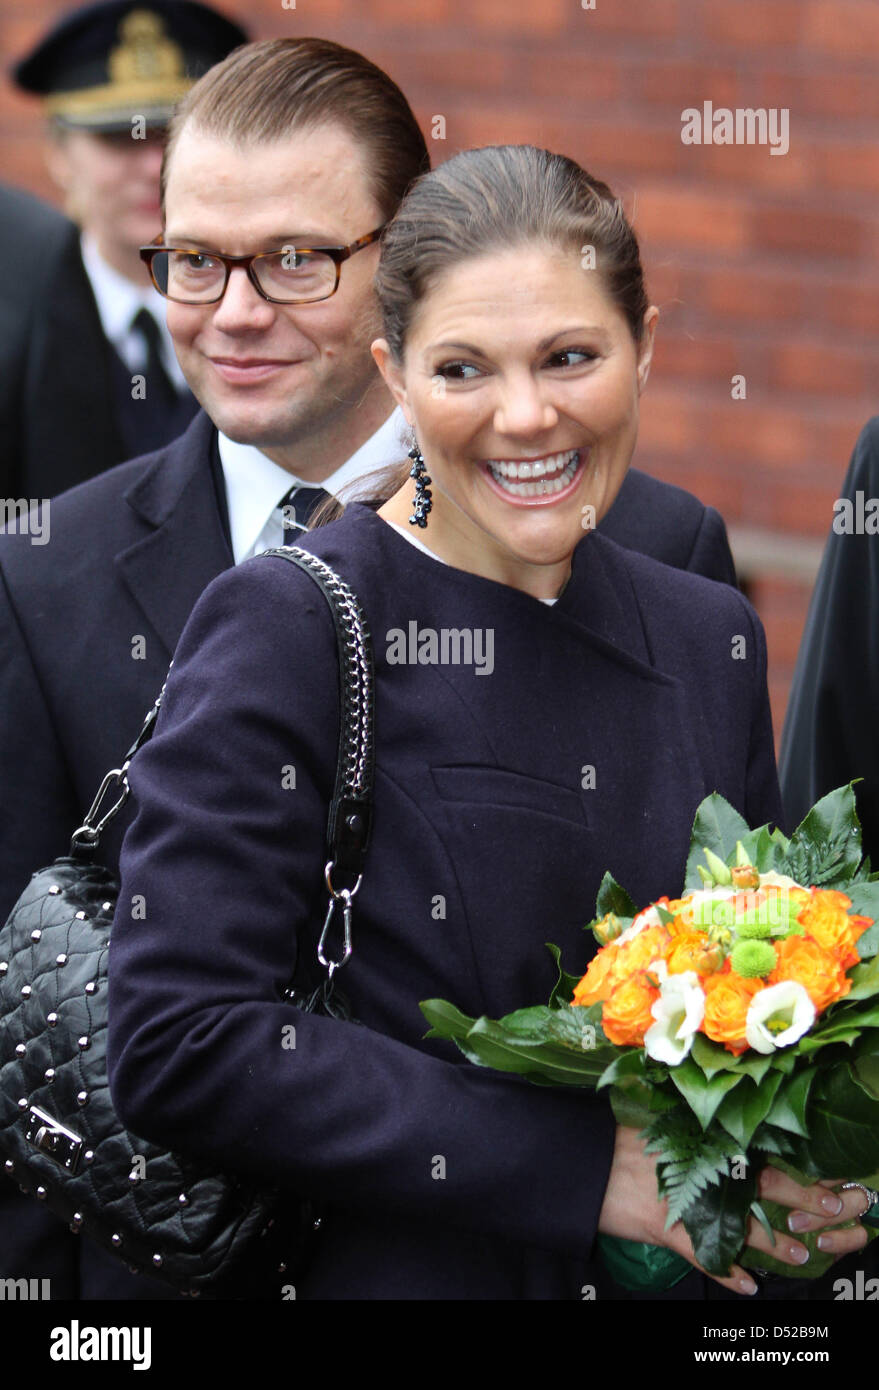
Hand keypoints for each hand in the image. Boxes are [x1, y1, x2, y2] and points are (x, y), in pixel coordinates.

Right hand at [597, 1126, 868, 1294]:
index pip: (756, 1148)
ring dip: (771, 1241)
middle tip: (828, 1209)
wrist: (579, 1161)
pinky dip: (727, 1272)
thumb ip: (686, 1135)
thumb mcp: (654, 1127)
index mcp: (699, 1140)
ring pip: (741, 1224)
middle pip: (761, 1182)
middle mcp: (699, 1168)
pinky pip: (705, 1256)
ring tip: (797, 1255)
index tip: (819, 1171)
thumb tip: (709, 1135)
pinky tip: (746, 1284)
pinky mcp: (667, 1228)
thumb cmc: (612, 1140)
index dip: (791, 1161)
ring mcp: (686, 1200)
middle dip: (799, 1197)